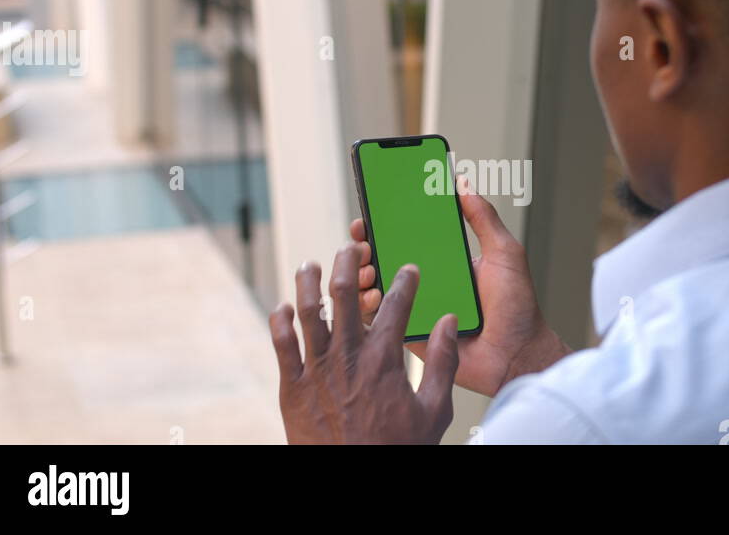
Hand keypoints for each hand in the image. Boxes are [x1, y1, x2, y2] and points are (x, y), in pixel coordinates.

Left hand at [268, 245, 458, 443]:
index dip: (405, 281)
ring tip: (310, 264)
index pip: (397, 306)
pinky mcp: (292, 387)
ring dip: (308, 281)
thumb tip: (448, 324)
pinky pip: (281, 344)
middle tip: (352, 248)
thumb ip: (443, 363)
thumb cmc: (397, 450)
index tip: (408, 270)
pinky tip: (284, 307)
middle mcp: (348, 357)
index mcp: (384, 360)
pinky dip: (280, 321)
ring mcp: (317, 370)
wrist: (355, 481)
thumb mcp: (435, 410)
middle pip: (346, 294)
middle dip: (348, 263)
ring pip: (308, 311)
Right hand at [351, 180, 570, 396]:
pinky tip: (373, 296)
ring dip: (363, 274)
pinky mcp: (409, 334)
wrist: (517, 354)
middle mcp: (427, 282)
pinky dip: (369, 306)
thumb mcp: (504, 253)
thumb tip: (463, 182)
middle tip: (362, 240)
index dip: (385, 223)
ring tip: (368, 269)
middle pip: (384, 258)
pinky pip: (380, 320)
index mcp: (445, 261)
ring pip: (376, 287)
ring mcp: (416, 307)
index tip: (370, 212)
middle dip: (365, 246)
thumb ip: (483, 217)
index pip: (407, 235)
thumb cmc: (516, 307)